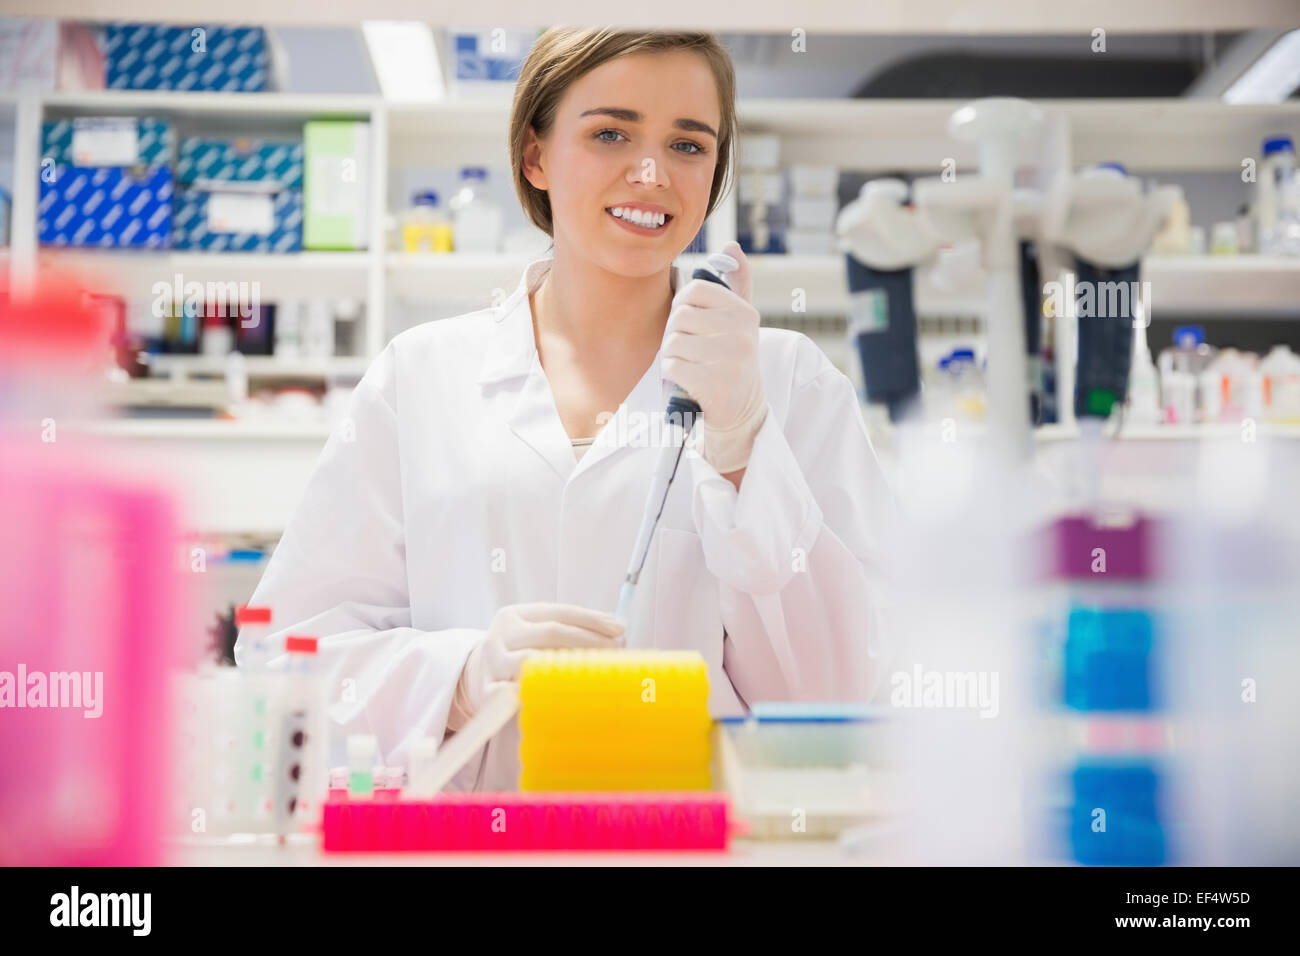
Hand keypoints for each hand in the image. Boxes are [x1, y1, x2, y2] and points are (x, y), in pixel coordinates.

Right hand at [456, 602, 623, 718]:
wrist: (476, 677)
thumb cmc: (519, 652)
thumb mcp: (537, 632)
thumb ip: (572, 628)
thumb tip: (618, 629)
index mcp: (514, 615)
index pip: (559, 612)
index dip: (591, 620)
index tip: (619, 628)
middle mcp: (501, 636)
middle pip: (550, 633)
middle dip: (587, 641)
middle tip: (615, 650)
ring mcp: (492, 664)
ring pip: (532, 661)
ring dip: (567, 667)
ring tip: (595, 672)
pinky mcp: (487, 693)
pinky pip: (512, 695)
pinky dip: (534, 692)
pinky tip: (558, 696)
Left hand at [663, 241, 768, 473]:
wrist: (742, 410)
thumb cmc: (732, 360)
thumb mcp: (740, 321)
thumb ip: (736, 283)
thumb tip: (731, 246)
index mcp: (744, 313)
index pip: (695, 292)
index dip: (682, 308)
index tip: (691, 325)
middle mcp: (743, 333)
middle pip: (679, 317)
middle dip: (675, 334)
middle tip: (689, 351)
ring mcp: (732, 359)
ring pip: (672, 342)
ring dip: (672, 357)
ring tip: (689, 366)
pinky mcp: (716, 383)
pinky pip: (671, 366)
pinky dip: (671, 375)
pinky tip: (687, 380)